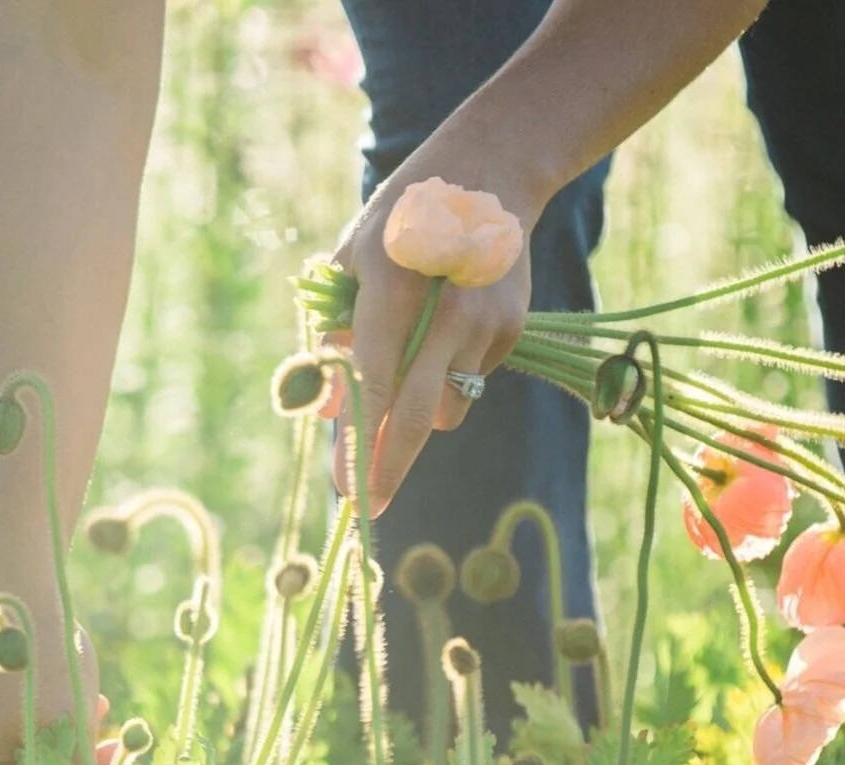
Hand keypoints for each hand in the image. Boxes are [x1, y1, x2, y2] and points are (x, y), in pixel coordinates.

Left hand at [327, 171, 535, 514]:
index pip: (372, 383)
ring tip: (417, 355)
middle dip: (389, 468)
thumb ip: (339, 332)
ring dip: (419, 409)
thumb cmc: (405, 216)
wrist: (492, 175)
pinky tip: (452, 326)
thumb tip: (332, 406)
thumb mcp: (355, 258)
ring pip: (445, 408)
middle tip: (368, 508)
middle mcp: (448, 314)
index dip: (357, 443)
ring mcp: (487, 327)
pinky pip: (470, 383)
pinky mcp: (512, 335)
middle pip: (415, 416)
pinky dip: (449, 375)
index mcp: (397, 288)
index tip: (344, 491)